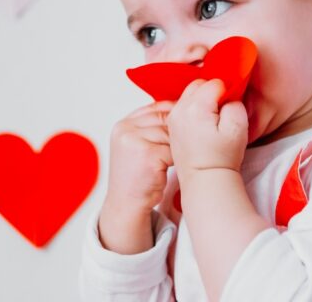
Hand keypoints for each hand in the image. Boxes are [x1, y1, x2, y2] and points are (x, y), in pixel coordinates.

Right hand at [99, 100, 174, 252]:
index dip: (174, 112)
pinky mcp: (147, 155)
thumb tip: (180, 110)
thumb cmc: (136, 176)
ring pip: (172, 134)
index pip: (155, 107)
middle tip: (189, 143)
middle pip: (165, 119)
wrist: (126, 204)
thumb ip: (150, 128)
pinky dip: (179, 159)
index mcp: (123, 125)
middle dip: (179, 131)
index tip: (187, 121)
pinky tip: (176, 167)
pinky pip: (174, 150)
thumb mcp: (136, 146)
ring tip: (180, 158)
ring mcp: (134, 141)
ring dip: (180, 146)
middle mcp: (125, 130)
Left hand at [166, 79, 248, 181]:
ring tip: (212, 121)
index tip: (229, 108)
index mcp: (196, 107)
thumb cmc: (221, 157)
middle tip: (221, 113)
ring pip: (190, 94)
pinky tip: (203, 126)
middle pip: (199, 85)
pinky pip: (184, 106)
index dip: (226, 92)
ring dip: (202, 101)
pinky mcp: (172, 126)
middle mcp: (180, 109)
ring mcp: (173, 117)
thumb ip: (235, 103)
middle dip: (212, 93)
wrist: (205, 180)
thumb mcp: (238, 127)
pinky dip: (194, 110)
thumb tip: (228, 96)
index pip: (214, 83)